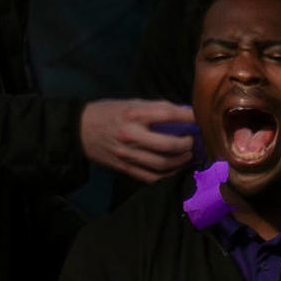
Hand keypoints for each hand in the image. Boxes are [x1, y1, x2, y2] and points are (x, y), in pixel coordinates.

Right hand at [79, 95, 195, 180]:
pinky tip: (175, 169)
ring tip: (187, 155)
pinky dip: (167, 175)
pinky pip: (151, 177)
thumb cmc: (109, 113)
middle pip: (168, 145)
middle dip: (187, 144)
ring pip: (162, 164)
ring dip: (180, 161)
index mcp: (134, 114)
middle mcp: (131, 135)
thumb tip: (184, 114)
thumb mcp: (131, 103)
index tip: (200, 119)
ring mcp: (127, 154)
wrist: (80, 131)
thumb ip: (156, 109)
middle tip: (193, 141)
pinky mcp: (124, 168)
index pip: (168, 114)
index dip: (189, 117)